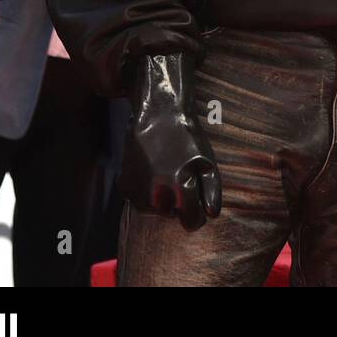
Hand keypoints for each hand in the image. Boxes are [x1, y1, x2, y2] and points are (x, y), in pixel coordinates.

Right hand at [120, 53, 221, 230]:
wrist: (158, 115)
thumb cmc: (187, 138)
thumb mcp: (207, 161)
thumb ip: (212, 191)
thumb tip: (211, 215)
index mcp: (180, 188)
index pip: (191, 221)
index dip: (198, 215)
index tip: (198, 205)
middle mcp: (156, 194)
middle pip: (172, 215)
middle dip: (179, 203)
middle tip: (182, 177)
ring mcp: (137, 191)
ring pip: (154, 210)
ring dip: (162, 198)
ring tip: (167, 171)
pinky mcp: (124, 186)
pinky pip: (139, 200)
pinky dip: (146, 192)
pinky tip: (152, 171)